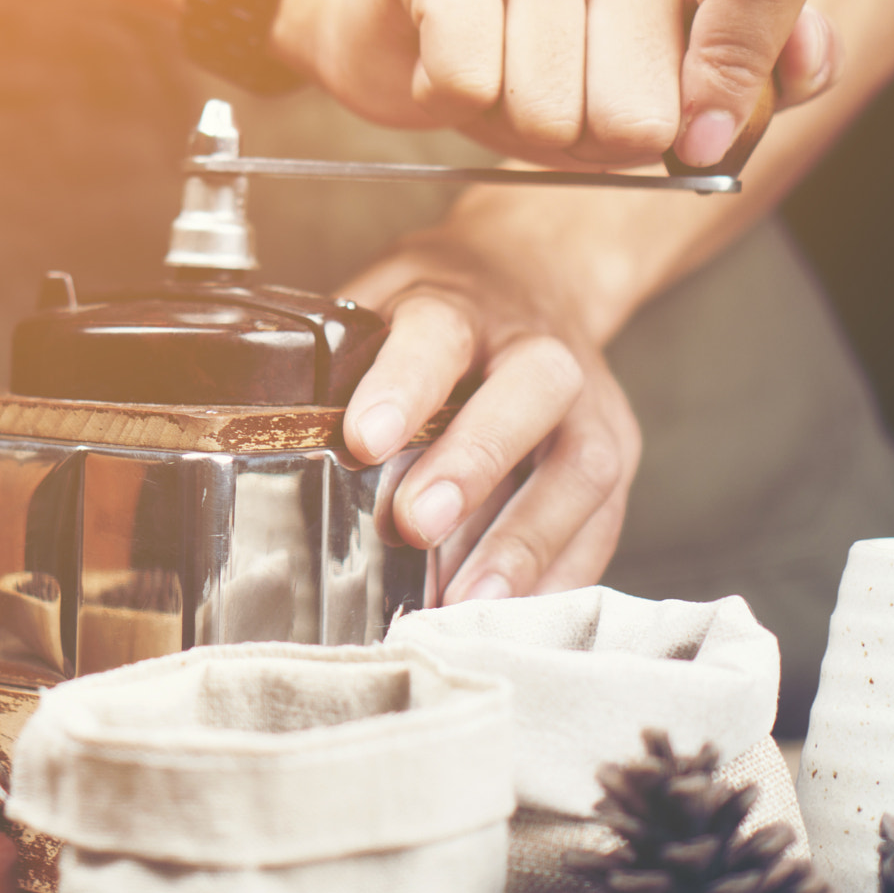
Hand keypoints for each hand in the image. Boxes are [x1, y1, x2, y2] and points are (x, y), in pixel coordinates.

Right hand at [272, 0, 842, 167]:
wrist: (412, 20)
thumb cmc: (550, 63)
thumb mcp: (659, 87)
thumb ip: (752, 86)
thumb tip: (808, 68)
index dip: (737, 74)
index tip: (697, 140)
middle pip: (639, 111)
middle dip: (594, 144)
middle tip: (567, 107)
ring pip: (546, 110)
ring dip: (519, 128)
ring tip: (508, 84)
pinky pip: (464, 81)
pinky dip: (450, 103)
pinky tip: (456, 65)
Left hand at [338, 216, 640, 601]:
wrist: (537, 278)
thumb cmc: (439, 311)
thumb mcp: (378, 303)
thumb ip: (339, 358)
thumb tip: (278, 432)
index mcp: (463, 305)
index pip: (437, 332)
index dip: (404, 385)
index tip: (364, 439)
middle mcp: (538, 348)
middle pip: (530, 392)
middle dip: (476, 462)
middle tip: (416, 524)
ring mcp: (590, 403)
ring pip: (582, 467)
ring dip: (526, 540)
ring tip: (470, 601)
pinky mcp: (616, 453)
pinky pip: (602, 520)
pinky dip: (560, 574)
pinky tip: (512, 614)